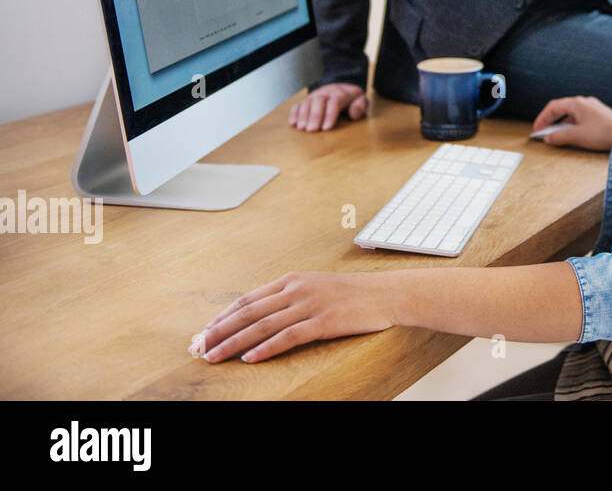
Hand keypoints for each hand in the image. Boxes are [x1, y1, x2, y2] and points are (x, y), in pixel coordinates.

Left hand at [190, 271, 394, 363]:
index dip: (222, 317)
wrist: (387, 293)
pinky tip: (250, 358)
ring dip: (233, 343)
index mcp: (292, 280)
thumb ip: (290, 298)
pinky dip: (266, 348)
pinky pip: (289, 336)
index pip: (247, 300)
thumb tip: (262, 315)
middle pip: (248, 313)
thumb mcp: (316, 287)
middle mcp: (297, 289)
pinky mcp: (324, 321)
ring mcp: (310, 304)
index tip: (203, 333)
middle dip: (219, 331)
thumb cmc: (353, 294)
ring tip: (214, 357)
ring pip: (262, 326)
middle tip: (197, 348)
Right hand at [289, 83, 367, 130]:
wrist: (340, 86)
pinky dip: (294, 113)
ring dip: (303, 116)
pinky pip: (298, 104)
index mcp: (341, 94)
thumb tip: (353, 115)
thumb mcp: (361, 99)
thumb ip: (360, 106)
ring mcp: (314, 96)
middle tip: (311, 130)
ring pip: (306, 103)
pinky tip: (293, 124)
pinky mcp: (306, 100)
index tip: (326, 128)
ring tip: (302, 128)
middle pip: (318, 101)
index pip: (334, 102)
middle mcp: (325, 93)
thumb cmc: (351, 98)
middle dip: (314, 116)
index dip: (329, 115)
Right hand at [532, 95, 611, 151]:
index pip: (553, 107)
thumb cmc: (603, 133)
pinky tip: (572, 134)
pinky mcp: (599, 115)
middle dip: (550, 120)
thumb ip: (559, 136)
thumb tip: (548, 138)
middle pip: (561, 109)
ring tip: (556, 135)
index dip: (542, 118)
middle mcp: (584, 102)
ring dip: (561, 123)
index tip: (536, 129)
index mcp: (577, 103)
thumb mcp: (577, 136)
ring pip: (571, 114)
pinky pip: (580, 117)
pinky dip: (572, 125)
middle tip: (543, 132)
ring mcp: (593, 108)